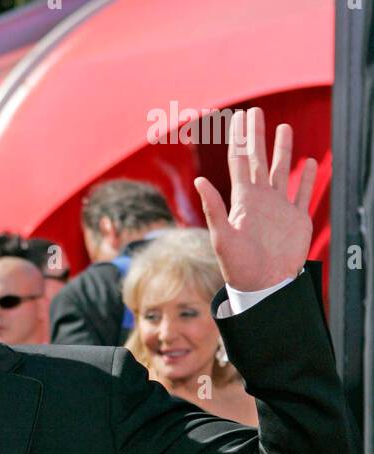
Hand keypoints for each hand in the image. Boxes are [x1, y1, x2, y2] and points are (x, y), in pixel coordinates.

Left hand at [194, 108, 316, 290]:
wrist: (263, 287)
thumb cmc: (239, 267)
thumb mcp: (222, 237)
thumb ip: (214, 208)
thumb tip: (199, 180)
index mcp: (243, 200)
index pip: (240, 161)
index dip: (239, 138)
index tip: (238, 116)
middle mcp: (261, 199)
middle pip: (259, 158)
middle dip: (257, 135)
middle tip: (255, 112)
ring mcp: (279, 208)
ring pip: (282, 171)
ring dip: (283, 150)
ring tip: (284, 128)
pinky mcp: (297, 220)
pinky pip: (303, 193)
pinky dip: (308, 178)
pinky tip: (309, 163)